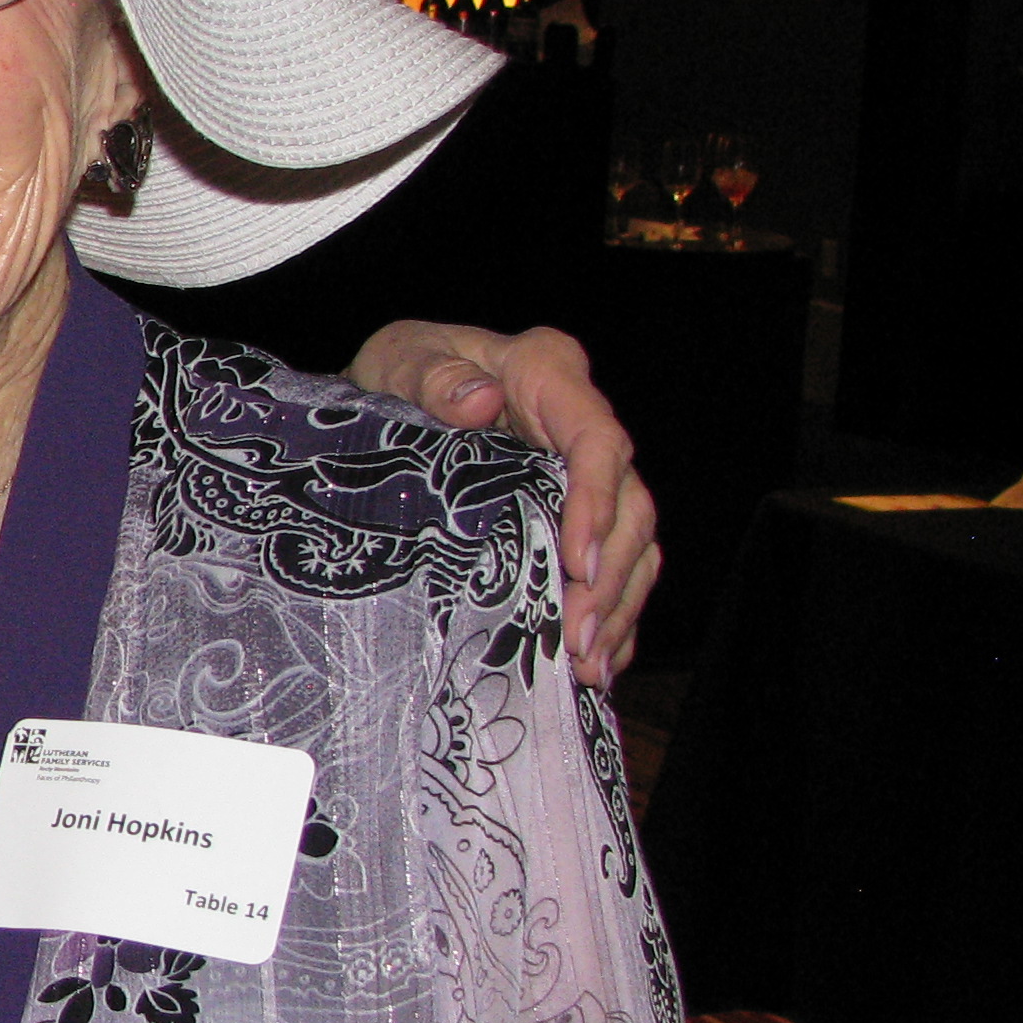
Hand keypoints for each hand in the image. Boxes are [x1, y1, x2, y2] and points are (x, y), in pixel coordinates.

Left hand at [349, 321, 658, 687]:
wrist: (392, 386)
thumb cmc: (400, 366)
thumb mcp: (400, 359)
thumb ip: (434, 377)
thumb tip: (479, 401)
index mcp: (548, 373)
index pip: (598, 441)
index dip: (597, 505)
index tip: (579, 564)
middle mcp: (578, 422)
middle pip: (627, 504)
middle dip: (609, 578)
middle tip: (577, 638)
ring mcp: (581, 469)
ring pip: (630, 542)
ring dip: (616, 607)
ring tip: (587, 664)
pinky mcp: (573, 507)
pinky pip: (612, 563)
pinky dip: (609, 613)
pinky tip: (593, 660)